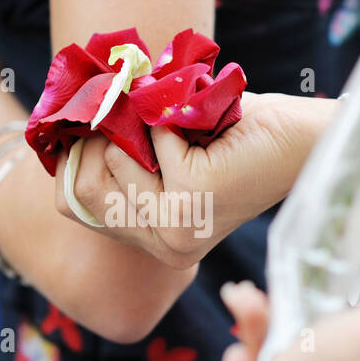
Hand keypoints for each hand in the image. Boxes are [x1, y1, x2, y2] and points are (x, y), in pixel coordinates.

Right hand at [55, 92, 333, 268]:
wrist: (298, 135)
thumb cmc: (234, 134)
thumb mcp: (162, 146)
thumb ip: (116, 148)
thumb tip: (61, 123)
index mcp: (156, 242)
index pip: (74, 203)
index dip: (78, 154)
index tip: (102, 121)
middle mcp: (166, 248)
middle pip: (83, 186)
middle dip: (104, 135)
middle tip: (145, 112)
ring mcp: (177, 230)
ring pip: (112, 161)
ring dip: (141, 124)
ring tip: (180, 123)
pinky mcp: (190, 201)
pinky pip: (149, 142)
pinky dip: (171, 119)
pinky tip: (203, 129)